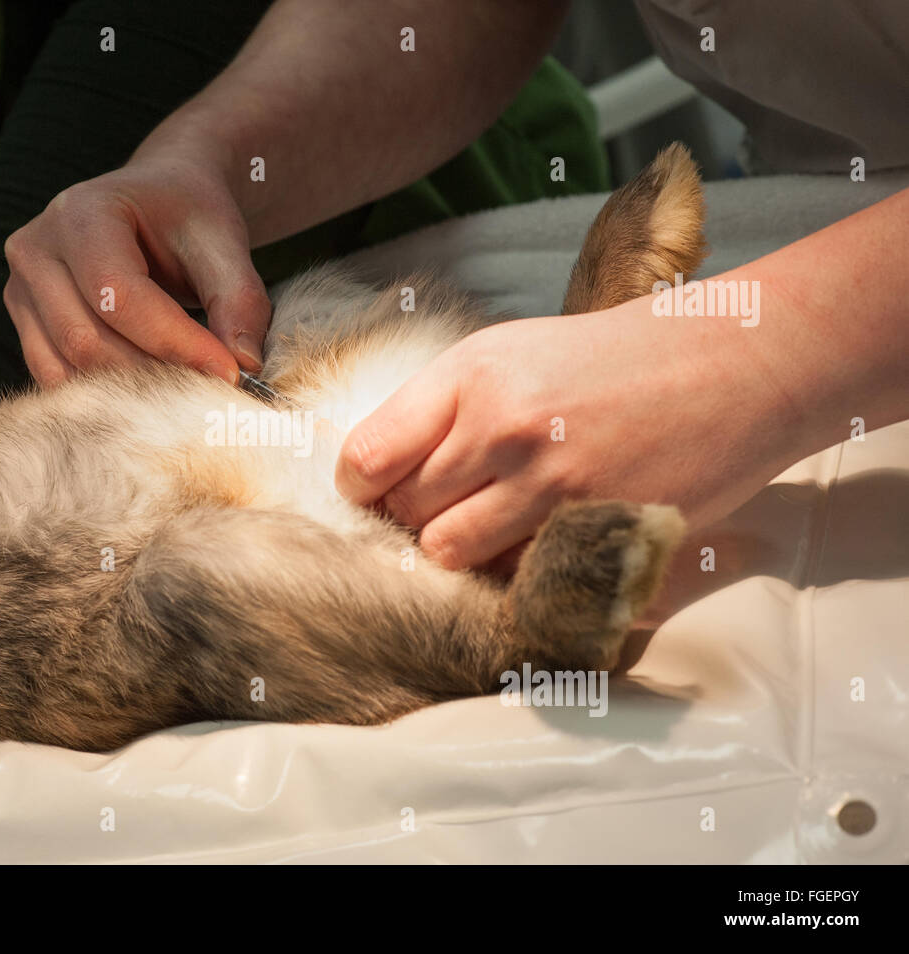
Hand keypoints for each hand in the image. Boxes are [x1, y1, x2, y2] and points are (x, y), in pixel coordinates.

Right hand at [3, 155, 269, 386]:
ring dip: (130, 392)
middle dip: (155, 374)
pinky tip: (151, 390)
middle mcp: (36, 249)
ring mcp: (21, 289)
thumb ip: (239, 301)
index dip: (175, 343)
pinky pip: (56, 378)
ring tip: (184, 388)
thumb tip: (244, 365)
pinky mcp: (25, 324)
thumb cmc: (188, 216)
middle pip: (86, 340)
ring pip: (67, 368)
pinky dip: (105, 394)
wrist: (157, 201)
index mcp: (82, 213)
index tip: (229, 373)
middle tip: (211, 390)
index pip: (119, 296)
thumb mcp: (223, 243)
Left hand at [334, 300, 801, 569]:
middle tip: (452, 505)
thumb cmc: (611, 360)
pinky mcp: (595, 527)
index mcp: (470, 374)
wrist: (730, 364)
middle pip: (405, 511)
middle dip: (415, 518)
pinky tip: (540, 537)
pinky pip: (514, 575)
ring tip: (495, 524)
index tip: (379, 491)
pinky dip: (515, 568)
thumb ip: (440, 409)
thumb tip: (372, 472)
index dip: (363, 486)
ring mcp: (549, 482)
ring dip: (461, 550)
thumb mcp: (510, 353)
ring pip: (449, 553)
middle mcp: (501, 426)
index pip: (365, 457)